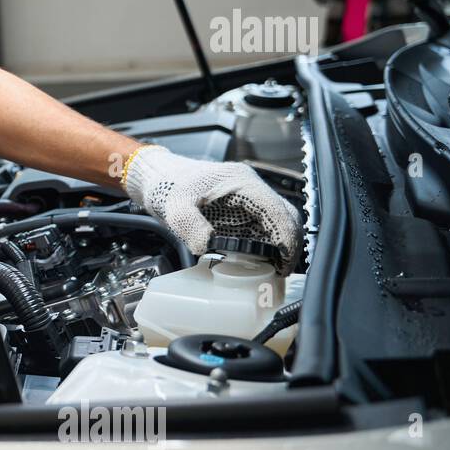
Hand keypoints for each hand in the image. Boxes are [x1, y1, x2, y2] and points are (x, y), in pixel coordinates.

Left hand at [123, 145, 301, 273]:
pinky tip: (258, 260)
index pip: (278, 211)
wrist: (160, 178)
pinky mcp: (241, 208)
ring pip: (277, 222)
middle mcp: (251, 189)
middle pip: (286, 216)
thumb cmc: (169, 186)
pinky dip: (265, 243)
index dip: (287, 238)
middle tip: (281, 271)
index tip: (284, 263)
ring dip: (279, 245)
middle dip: (289, 244)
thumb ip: (191, 227)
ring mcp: (248, 198)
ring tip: (273, 270)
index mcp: (242, 183)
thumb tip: (208, 246)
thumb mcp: (176, 208)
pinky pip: (262, 226)